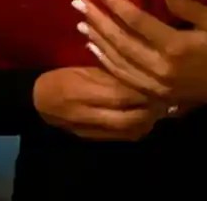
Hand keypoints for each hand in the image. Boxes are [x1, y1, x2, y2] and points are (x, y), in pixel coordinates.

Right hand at [32, 67, 169, 140]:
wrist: (38, 103)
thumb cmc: (63, 78)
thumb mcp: (85, 68)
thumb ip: (113, 71)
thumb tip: (144, 71)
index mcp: (84, 91)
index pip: (123, 94)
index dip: (146, 89)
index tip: (163, 79)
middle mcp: (89, 114)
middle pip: (132, 117)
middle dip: (153, 107)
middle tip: (168, 93)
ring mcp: (92, 130)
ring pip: (132, 130)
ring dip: (150, 119)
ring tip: (161, 104)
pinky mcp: (95, 138)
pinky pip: (125, 137)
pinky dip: (140, 127)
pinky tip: (147, 115)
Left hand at [73, 0, 206, 109]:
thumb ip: (188, 7)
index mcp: (176, 47)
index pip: (138, 21)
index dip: (117, 3)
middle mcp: (161, 67)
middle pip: (121, 42)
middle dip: (98, 20)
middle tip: (79, 3)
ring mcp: (156, 84)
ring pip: (118, 62)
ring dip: (97, 41)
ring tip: (82, 22)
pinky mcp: (155, 94)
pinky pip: (124, 77)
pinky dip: (106, 62)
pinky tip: (94, 49)